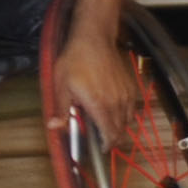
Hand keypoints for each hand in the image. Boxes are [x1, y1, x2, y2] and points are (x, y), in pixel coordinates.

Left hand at [49, 21, 142, 150]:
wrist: (93, 38)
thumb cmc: (75, 60)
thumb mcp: (60, 85)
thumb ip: (61, 109)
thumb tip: (54, 127)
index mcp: (98, 105)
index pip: (109, 134)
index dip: (107, 145)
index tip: (102, 148)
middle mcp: (115, 102)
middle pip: (121, 130)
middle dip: (113, 138)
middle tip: (104, 140)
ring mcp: (125, 93)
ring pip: (128, 119)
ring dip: (120, 127)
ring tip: (109, 126)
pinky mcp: (130, 86)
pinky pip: (132, 107)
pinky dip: (126, 114)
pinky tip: (116, 111)